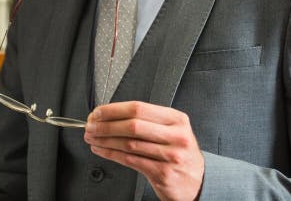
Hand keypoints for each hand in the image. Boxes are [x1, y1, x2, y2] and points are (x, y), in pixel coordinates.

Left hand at [83, 101, 203, 200]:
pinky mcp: (163, 173)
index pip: (139, 108)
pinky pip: (131, 161)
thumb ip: (147, 121)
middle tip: (91, 126)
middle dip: (106, 125)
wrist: (199, 181)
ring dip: (105, 140)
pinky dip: (112, 154)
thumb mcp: (171, 131)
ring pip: (129, 144)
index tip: (98, 112)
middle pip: (133, 125)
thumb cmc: (179, 153)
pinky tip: (102, 150)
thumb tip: (110, 115)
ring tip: (92, 138)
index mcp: (176, 119)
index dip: (114, 110)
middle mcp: (175, 135)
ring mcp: (170, 155)